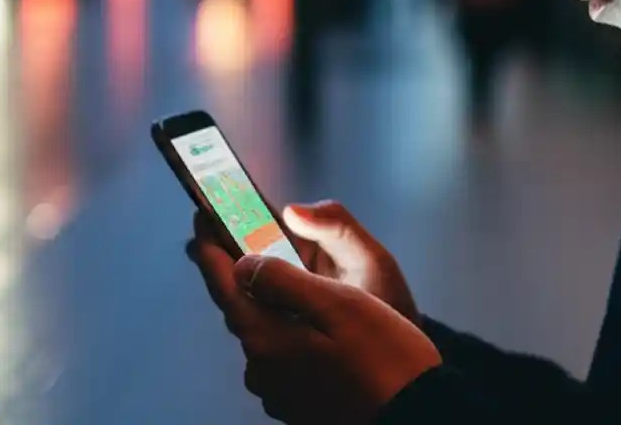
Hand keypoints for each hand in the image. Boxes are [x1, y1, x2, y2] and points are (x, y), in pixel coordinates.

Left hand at [188, 223, 440, 423]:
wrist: (418, 413)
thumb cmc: (386, 358)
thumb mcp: (339, 304)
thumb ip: (283, 279)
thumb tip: (245, 264)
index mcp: (265, 340)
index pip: (224, 284)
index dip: (210, 246)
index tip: (202, 215)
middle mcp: (262, 368)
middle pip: (242, 306)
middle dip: (245, 270)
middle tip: (249, 232)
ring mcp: (277, 391)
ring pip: (264, 330)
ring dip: (271, 301)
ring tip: (292, 272)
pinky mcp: (296, 403)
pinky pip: (281, 354)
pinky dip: (289, 328)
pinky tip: (314, 319)